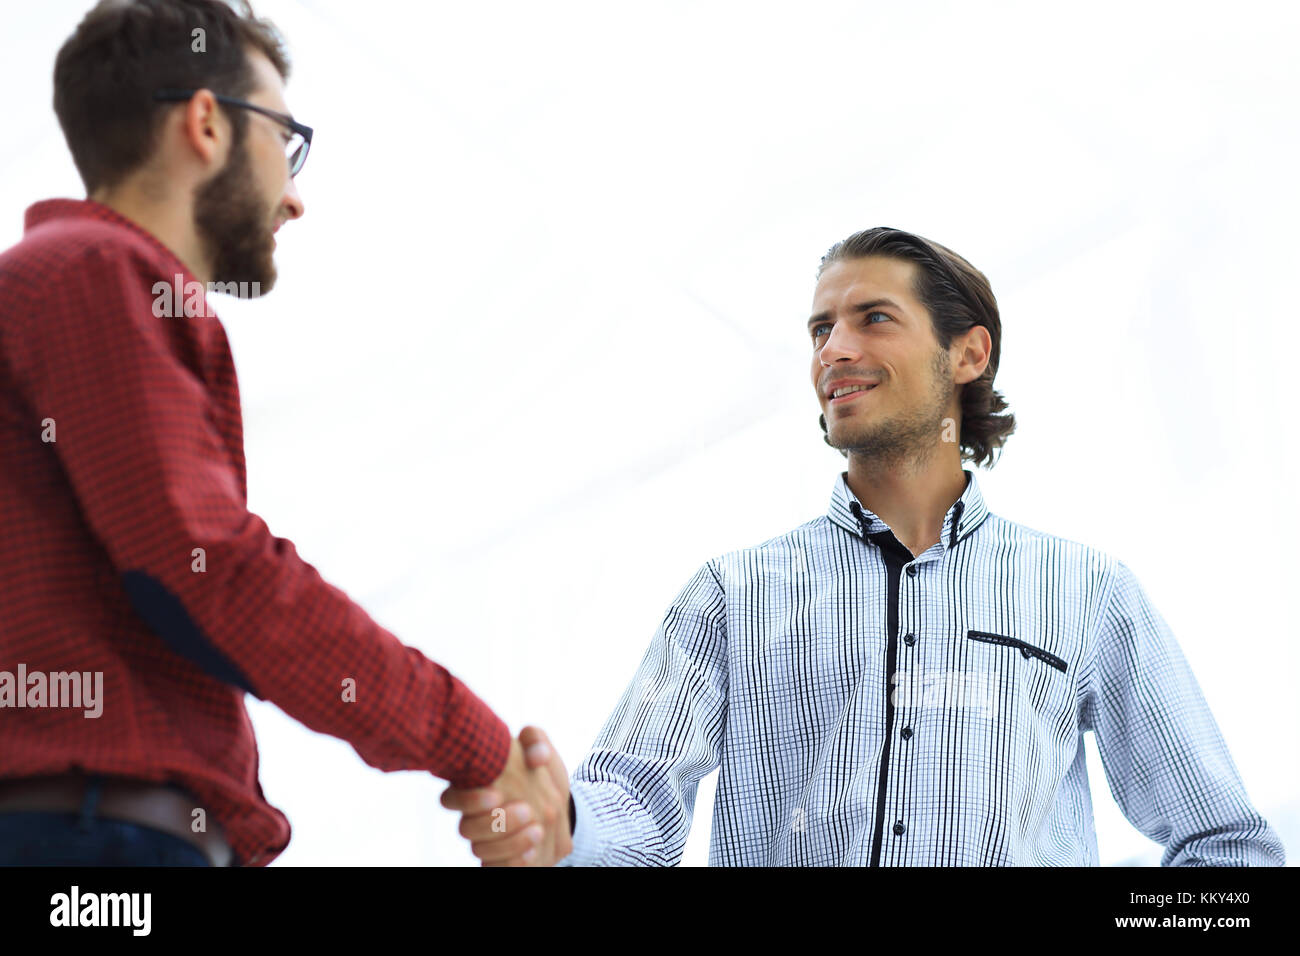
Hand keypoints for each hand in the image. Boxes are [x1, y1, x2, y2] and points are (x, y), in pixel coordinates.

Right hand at [441, 726, 571, 865]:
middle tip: (527, 810)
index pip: (451, 798)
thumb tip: (536, 755)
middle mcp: (476, 819)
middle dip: (493, 823)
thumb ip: (536, 742)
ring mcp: (487, 842)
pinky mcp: (500, 861)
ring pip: (479, 850)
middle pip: (466, 829)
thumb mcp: (543, 754)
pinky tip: (532, 853)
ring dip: (508, 842)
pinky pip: (494, 867)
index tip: (496, 794)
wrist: (563, 810)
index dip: (467, 800)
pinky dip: (512, 862)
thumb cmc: (543, 778)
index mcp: (476, 791)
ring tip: (537, 830)